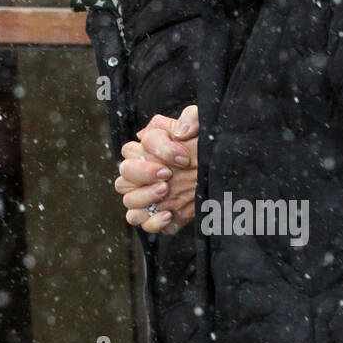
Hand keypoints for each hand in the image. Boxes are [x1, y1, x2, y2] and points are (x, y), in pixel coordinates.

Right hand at [114, 104, 198, 233]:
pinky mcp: (156, 217)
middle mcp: (140, 175)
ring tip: (166, 190)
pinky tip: (170, 214)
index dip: (156, 151)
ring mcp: (146, 197)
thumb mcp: (204, 127)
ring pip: (128, 201)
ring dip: (145, 197)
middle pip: (124, 175)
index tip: (182, 157)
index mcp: (145, 152)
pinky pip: (143, 224)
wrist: (219, 176)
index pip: (132, 149)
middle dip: (143, 174)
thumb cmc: (205, 149)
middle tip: (167, 174)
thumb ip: (192, 118)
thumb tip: (180, 132)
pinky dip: (153, 221)